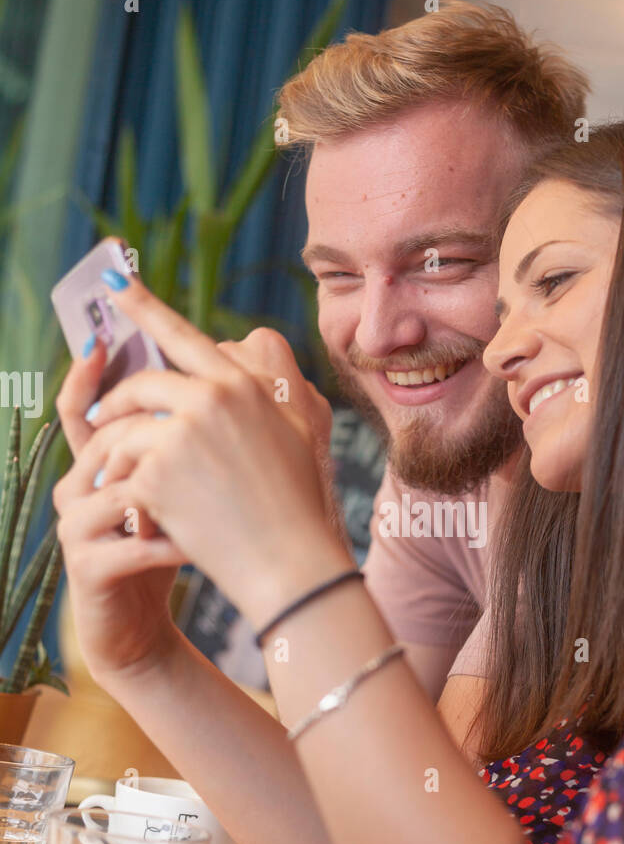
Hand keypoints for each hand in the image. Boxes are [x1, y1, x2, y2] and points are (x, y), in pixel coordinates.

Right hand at [55, 336, 182, 685]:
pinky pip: (129, 543)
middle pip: (98, 441)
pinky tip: (199, 546)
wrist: (145, 624)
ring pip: (116, 488)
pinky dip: (169, 542)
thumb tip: (220, 371)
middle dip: (145, 432)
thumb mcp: (177, 489)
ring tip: (211, 497)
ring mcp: (77, 527)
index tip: (106, 341)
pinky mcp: (88, 568)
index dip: (88, 375)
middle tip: (192, 422)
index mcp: (99, 463)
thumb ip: (184, 440)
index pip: (85, 409)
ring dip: (167, 493)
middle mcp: (78, 488)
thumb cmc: (165, 547)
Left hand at [75, 275, 350, 624]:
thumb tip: (236, 352)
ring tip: (112, 469)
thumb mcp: (300, 430)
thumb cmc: (298, 504)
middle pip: (144, 382)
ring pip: (126, 424)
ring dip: (112, 445)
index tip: (113, 281)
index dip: (144, 305)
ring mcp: (184, 431)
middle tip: (104, 419)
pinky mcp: (160, 470)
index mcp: (247, 383)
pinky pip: (121, 465)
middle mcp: (215, 397)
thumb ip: (267, 386)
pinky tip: (127, 503)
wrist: (291, 562)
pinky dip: (119, 483)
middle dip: (117, 401)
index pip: (183, 335)